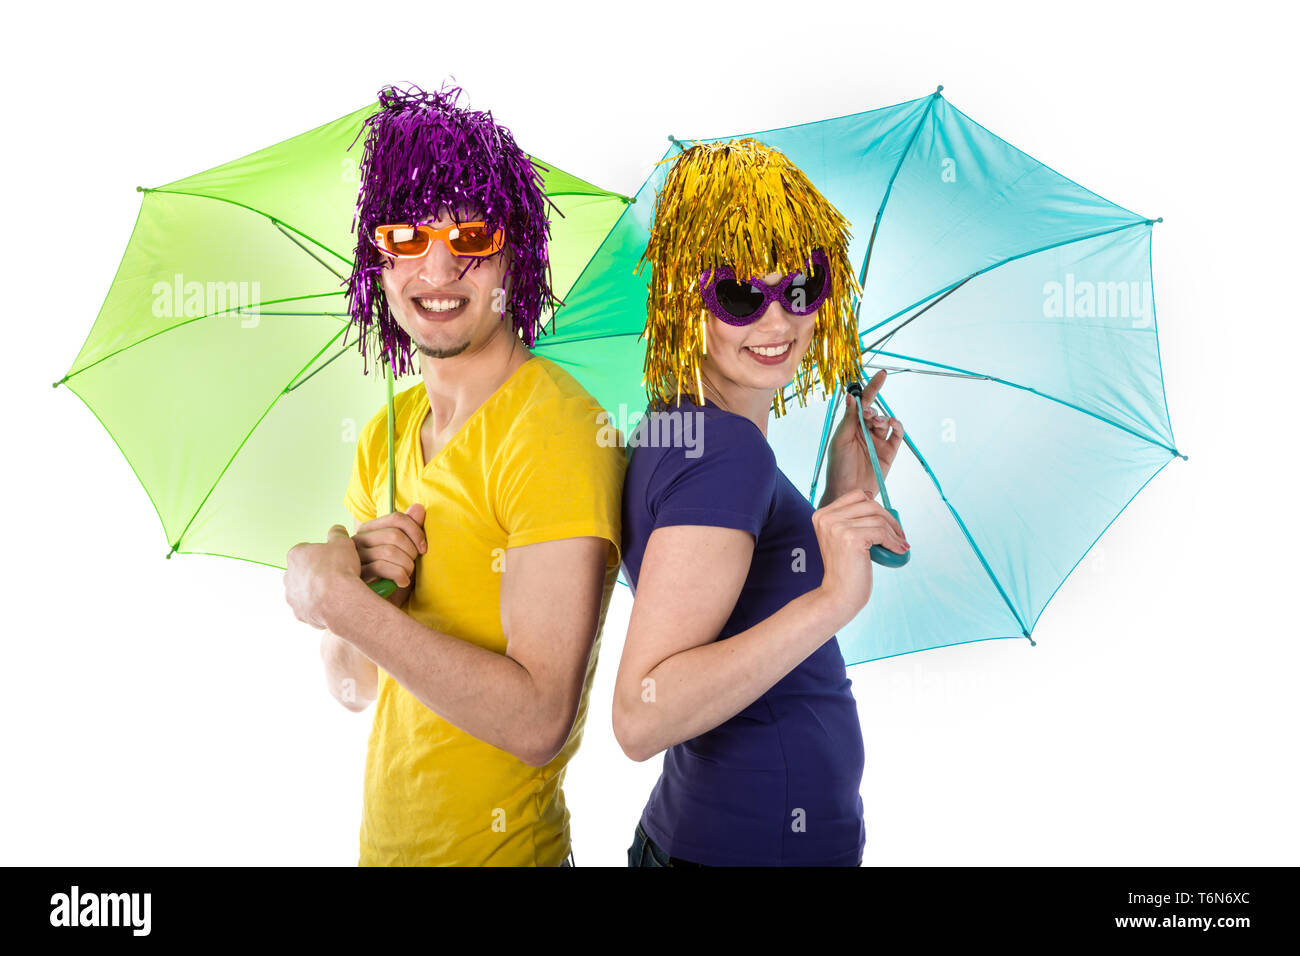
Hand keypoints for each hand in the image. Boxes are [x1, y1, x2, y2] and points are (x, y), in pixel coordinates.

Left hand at [284, 524, 362, 629]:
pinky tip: (332, 605)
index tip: (331, 559)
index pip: (304, 551)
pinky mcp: (299, 613)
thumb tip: (337, 529)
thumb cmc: (339, 569)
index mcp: (296, 555)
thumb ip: (337, 535)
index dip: (319, 554)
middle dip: (314, 573)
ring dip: (315, 591)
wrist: (340, 599)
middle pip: (301, 572)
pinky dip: (318, 607)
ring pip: (303, 591)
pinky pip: (308, 608)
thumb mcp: (343, 543)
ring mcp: (293, 596)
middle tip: (333, 575)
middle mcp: (288, 576)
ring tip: (334, 592)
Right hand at [354, 504, 426, 589]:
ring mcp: (354, 557)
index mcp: (370, 529)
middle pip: (394, 535)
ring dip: (407, 566)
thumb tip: (419, 508)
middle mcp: (358, 539)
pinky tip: (403, 583)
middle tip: (413, 566)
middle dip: (411, 552)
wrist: (383, 605)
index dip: (416, 531)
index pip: (396, 518)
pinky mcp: (355, 574)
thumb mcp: (408, 553)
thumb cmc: (396, 576)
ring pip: (389, 551)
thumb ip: (412, 530)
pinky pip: (382, 567)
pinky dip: (400, 575)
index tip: (424, 548)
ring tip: (408, 575)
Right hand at [811, 488, 908, 625]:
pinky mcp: (851, 538)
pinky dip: (895, 542)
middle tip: (899, 534)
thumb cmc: (845, 569)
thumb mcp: (844, 538)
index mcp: (822, 515)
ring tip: (899, 544)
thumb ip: (854, 520)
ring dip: (894, 532)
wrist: (838, 595)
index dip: (876, 506)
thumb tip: (881, 506)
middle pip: (869, 504)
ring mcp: (837, 527)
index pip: (856, 495)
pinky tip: (899, 550)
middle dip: (889, 518)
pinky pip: (882, 532)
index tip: (887, 522)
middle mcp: (826, 518)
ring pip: (878, 519)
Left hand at [821, 369, 904, 505]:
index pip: (862, 403)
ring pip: (886, 421)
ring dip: (883, 419)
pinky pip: (897, 435)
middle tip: (868, 416)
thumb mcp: (840, 440)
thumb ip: (849, 419)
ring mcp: (878, 441)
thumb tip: (852, 397)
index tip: (882, 374)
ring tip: (877, 425)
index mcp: (850, 426)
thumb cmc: (838, 467)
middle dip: (873, 409)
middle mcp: (865, 431)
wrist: (847, 491)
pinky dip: (897, 427)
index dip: (872, 388)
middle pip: (875, 411)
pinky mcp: (889, 452)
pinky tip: (894, 423)